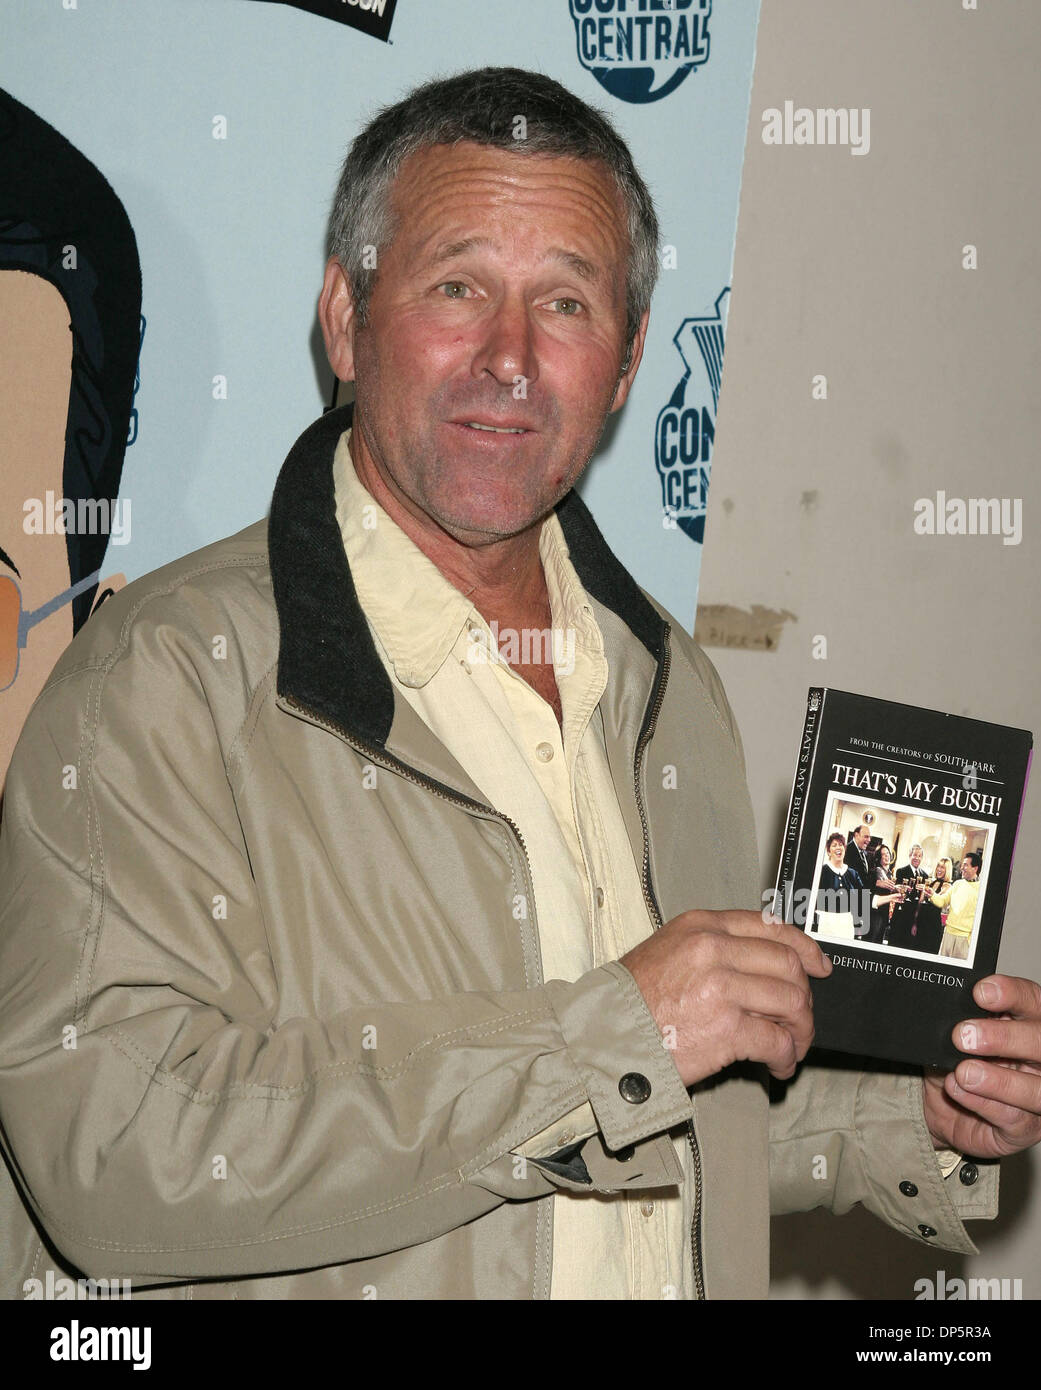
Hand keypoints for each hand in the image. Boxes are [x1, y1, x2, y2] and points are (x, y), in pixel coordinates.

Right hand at [619, 908, 832, 1086]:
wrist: (604, 1035)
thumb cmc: (630, 1000)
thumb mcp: (669, 950)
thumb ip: (713, 949)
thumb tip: (761, 967)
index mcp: (702, 925)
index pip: (771, 926)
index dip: (804, 948)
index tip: (818, 966)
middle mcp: (714, 950)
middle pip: (789, 965)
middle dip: (803, 996)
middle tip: (799, 1018)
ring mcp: (722, 988)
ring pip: (791, 1002)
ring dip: (800, 1029)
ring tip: (791, 1046)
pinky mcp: (727, 1029)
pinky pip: (777, 1040)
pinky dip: (786, 1057)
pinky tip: (779, 1065)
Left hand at [922, 975, 1040, 1157]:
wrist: (945, 1107)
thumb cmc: (959, 1061)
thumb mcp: (957, 1035)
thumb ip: (963, 1019)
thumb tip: (951, 1006)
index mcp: (1029, 1024)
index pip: (1031, 1001)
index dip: (1012, 994)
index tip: (981, 992)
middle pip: (1040, 1042)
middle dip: (1004, 1037)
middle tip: (963, 1036)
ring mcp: (1038, 1094)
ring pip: (1036, 1089)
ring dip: (998, 1079)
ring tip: (963, 1071)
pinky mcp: (1024, 1127)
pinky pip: (1011, 1116)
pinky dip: (981, 1101)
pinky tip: (957, 1089)